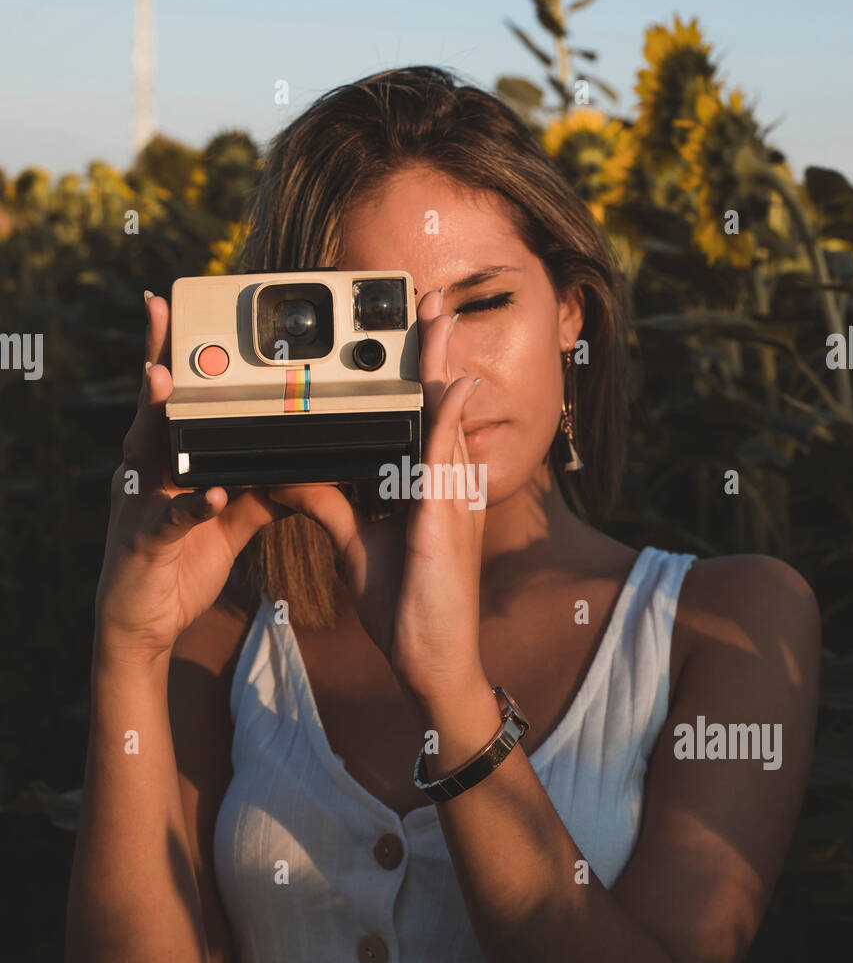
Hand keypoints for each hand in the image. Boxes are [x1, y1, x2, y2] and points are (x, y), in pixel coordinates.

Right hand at [94, 291, 294, 661]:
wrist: (144, 624)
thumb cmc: (179, 562)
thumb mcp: (228, 518)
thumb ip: (261, 488)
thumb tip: (300, 465)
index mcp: (164, 461)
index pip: (170, 400)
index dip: (170, 354)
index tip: (173, 308)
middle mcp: (146, 473)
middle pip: (151, 408)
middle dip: (156, 361)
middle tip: (162, 314)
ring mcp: (141, 504)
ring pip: (146, 451)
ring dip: (156, 414)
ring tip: (166, 380)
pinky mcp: (147, 542)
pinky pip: (171, 520)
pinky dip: (191, 506)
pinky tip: (211, 494)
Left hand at [268, 287, 486, 705]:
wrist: (431, 661)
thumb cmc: (407, 607)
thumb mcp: (357, 545)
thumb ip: (329, 506)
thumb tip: (290, 476)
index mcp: (429, 487)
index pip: (424, 417)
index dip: (421, 372)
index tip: (412, 333)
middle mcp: (445, 485)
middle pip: (442, 404)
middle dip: (437, 350)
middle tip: (431, 301)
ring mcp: (450, 500)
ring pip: (447, 420)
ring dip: (443, 366)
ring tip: (438, 319)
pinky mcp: (445, 521)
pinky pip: (446, 462)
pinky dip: (447, 421)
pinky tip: (449, 388)